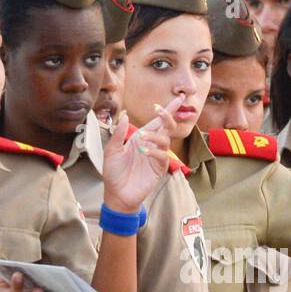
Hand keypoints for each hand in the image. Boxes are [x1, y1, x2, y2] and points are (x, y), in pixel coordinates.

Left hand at [101, 95, 180, 212]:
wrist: (116, 194)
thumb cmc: (114, 173)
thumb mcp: (111, 150)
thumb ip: (118, 133)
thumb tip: (124, 115)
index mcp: (141, 138)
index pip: (157, 121)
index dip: (169, 109)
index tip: (179, 97)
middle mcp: (151, 145)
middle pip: (167, 126)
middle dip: (167, 115)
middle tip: (158, 110)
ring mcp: (156, 156)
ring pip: (165, 140)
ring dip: (155, 136)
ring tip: (141, 138)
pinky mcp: (158, 169)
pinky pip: (162, 156)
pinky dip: (154, 152)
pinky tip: (143, 152)